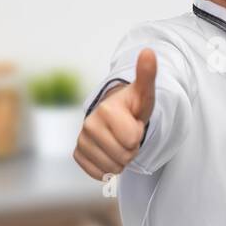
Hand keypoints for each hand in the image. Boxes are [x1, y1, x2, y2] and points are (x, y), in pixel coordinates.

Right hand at [73, 48, 156, 179]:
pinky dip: (107, 168)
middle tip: (128, 134)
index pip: (132, 141)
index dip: (138, 135)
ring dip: (121, 160)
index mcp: (106, 110)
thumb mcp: (144, 93)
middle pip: (124, 156)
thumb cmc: (132, 106)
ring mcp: (81, 139)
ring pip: (112, 168)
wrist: (115, 115)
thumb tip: (149, 51)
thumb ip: (147, 75)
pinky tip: (108, 152)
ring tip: (119, 142)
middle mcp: (88, 124)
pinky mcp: (77, 153)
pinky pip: (98, 173)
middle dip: (131, 149)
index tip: (134, 123)